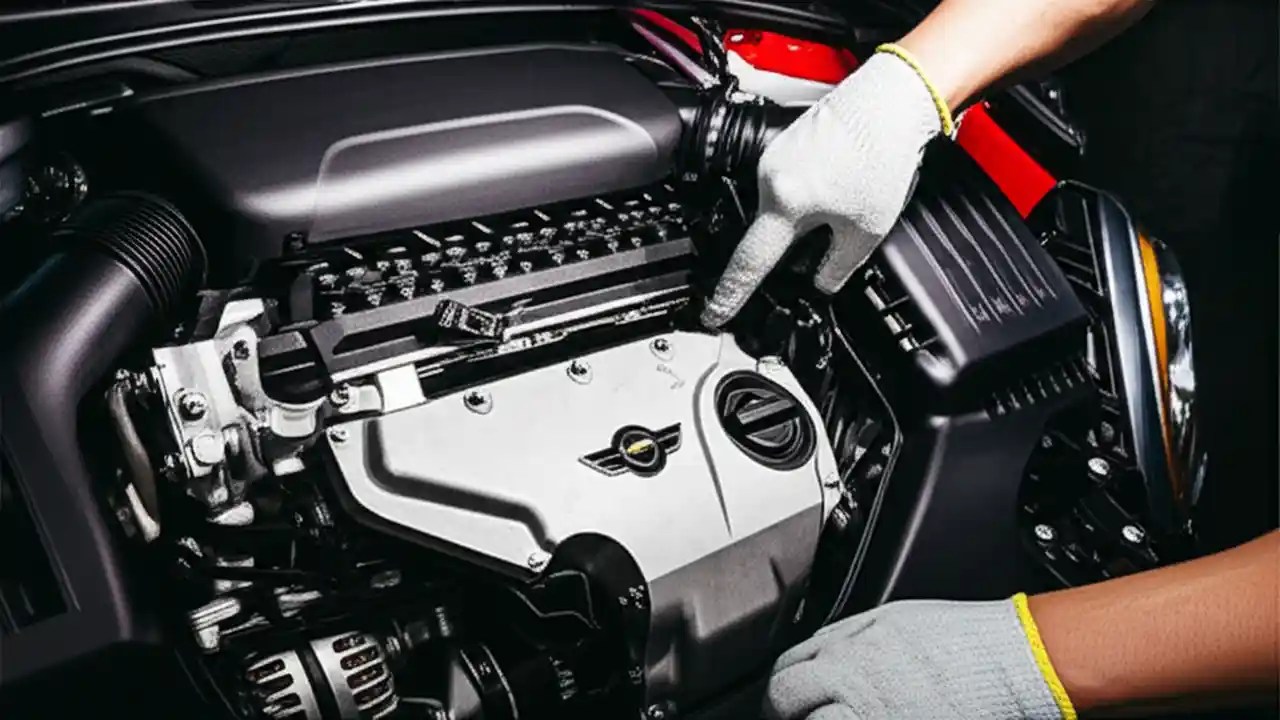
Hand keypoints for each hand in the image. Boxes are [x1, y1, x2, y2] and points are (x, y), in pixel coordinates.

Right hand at [701, 52, 943, 327]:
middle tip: (833, 237)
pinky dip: (810, 195)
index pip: (750, 263)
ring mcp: (774, 158)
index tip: (715, 314)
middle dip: (797, 246)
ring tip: (848, 201)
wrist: (892, 100)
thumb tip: (821, 284)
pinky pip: (788, 185)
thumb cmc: (881, 154)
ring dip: (808, 218)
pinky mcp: (786, 146)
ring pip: (782, 208)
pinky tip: (841, 185)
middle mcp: (769, 178)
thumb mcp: (866, 230)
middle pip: (770, 233)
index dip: (732, 295)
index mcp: (783, 202)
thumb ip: (837, 268)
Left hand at [765, 597, 1071, 719]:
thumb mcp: (892, 620)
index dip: (783, 683)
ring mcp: (868, 713)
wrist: (1010, 661)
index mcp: (847, 647)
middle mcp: (849, 680)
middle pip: (787, 698)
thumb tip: (818, 650)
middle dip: (782, 708)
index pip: (787, 667)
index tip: (784, 692)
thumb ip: (847, 636)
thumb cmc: (962, 638)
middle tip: (786, 714)